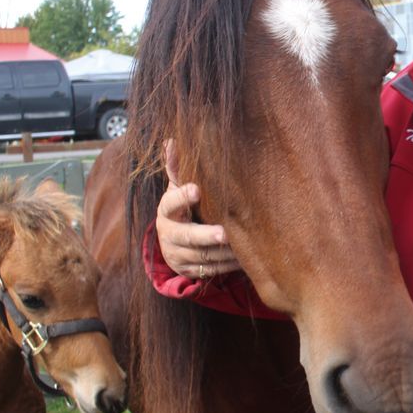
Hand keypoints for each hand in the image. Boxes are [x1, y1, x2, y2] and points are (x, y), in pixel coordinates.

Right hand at [156, 140, 240, 279]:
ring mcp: (178, 256)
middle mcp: (169, 234)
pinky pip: (211, 271)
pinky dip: (228, 266)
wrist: (172, 242)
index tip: (197, 189)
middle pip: (187, 237)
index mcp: (167, 210)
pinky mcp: (189, 271)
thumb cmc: (182, 208)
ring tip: (245, 245)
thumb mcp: (176, 189)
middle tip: (224, 233)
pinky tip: (244, 258)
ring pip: (203, 257)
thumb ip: (177, 168)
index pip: (171, 203)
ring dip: (224, 252)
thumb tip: (171, 140)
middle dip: (205, 235)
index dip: (183, 197)